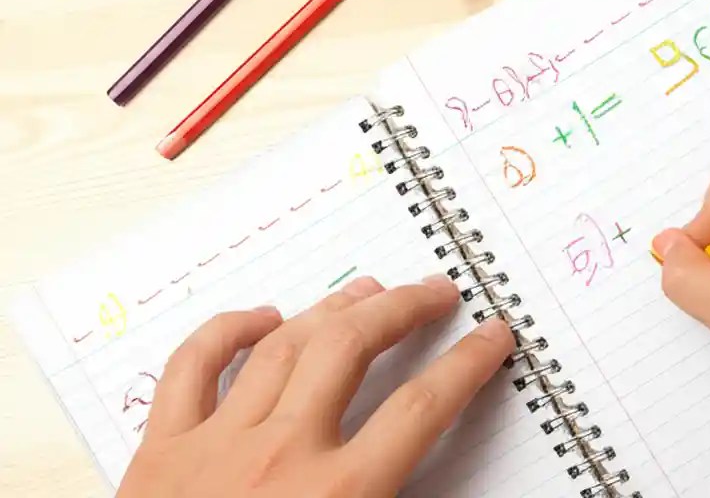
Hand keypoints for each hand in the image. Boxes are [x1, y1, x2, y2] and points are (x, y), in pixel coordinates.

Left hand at [118, 275, 513, 497]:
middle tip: (432, 292)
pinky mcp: (161, 453)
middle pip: (353, 348)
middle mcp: (283, 457)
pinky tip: (261, 317)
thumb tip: (437, 488)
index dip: (467, 363)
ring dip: (332, 309)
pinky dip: (225, 331)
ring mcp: (217, 446)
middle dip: (402, 308)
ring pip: (284, 345)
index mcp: (341, 497)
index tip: (491, 336)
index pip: (422, 408)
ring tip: (366, 290)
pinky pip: (192, 368)